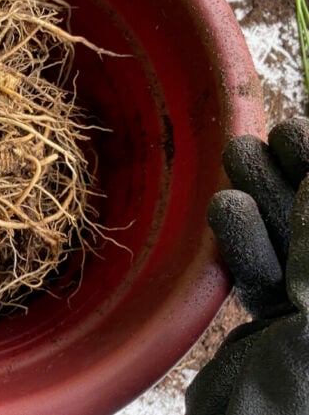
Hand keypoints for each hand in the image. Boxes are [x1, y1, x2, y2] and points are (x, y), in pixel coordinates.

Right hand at [186, 117, 308, 413]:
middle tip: (273, 136)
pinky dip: (239, 240)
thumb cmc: (294, 397)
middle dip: (296, 180)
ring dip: (261, 201)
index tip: (305, 135)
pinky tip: (223, 208)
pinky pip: (261, 269)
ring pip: (288, 243)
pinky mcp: (273, 320)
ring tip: (238, 155)